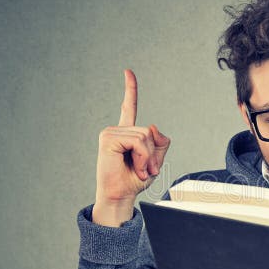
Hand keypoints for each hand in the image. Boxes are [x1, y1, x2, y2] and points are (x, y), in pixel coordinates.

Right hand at [92, 69, 170, 226]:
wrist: (120, 196)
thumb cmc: (134, 181)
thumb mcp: (155, 160)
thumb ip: (160, 142)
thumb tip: (152, 125)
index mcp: (126, 134)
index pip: (129, 108)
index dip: (130, 90)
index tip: (128, 72)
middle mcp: (116, 130)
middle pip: (148, 131)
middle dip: (153, 154)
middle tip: (147, 171)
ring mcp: (110, 133)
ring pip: (144, 136)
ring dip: (148, 158)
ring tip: (141, 171)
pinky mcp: (108, 139)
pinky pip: (138, 142)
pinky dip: (143, 157)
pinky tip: (136, 168)